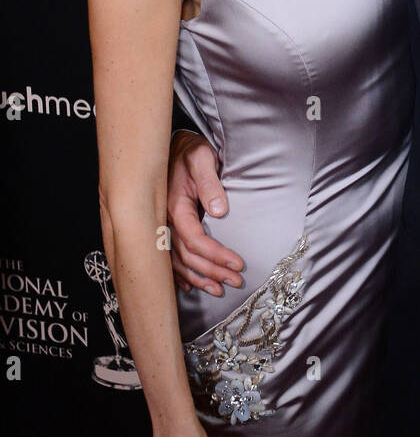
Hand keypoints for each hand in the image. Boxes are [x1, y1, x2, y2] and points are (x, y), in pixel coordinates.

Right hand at [167, 131, 242, 296]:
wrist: (175, 147)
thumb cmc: (191, 151)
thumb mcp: (202, 158)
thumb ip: (210, 182)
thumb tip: (219, 210)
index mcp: (175, 206)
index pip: (195, 240)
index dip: (216, 255)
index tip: (238, 263)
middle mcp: (167, 220)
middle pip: (188, 256)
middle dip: (212, 272)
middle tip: (236, 281)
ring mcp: (165, 226)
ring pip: (178, 261)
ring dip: (199, 278)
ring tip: (219, 290)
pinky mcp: (167, 227)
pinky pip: (170, 258)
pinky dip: (181, 275)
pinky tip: (191, 286)